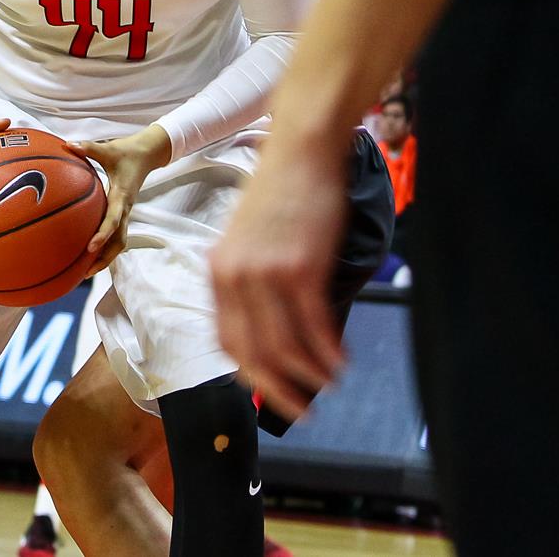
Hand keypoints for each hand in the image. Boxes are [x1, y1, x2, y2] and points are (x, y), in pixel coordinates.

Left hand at [66, 125, 171, 274]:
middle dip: (104, 258)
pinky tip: (87, 253)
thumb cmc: (127, 152)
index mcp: (122, 196)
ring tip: (85, 272)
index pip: (113, 220)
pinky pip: (115, 234)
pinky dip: (104, 246)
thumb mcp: (108, 149)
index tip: (89, 247)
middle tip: (85, 272)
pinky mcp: (122, 213)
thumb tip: (68, 145)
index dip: (102, 235)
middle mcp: (125, 209)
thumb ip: (88, 148)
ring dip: (105, 257)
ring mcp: (125, 213)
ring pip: (118, 242)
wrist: (148, 153)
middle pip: (118, 241)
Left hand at [210, 129, 350, 421]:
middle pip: (253, 354)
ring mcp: (266, 275)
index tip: (269, 388)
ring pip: (285, 348)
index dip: (248, 373)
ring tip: (330, 385)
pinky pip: (314, 327)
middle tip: (302, 411)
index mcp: (216, 271)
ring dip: (310, 376)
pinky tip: (341, 363)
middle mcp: (234, 278)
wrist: (302, 148)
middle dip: (279, 390)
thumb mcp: (250, 238)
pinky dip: (328, 353)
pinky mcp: (301, 269)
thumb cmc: (283, 190)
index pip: (225, 341)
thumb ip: (251, 281)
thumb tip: (272, 327)